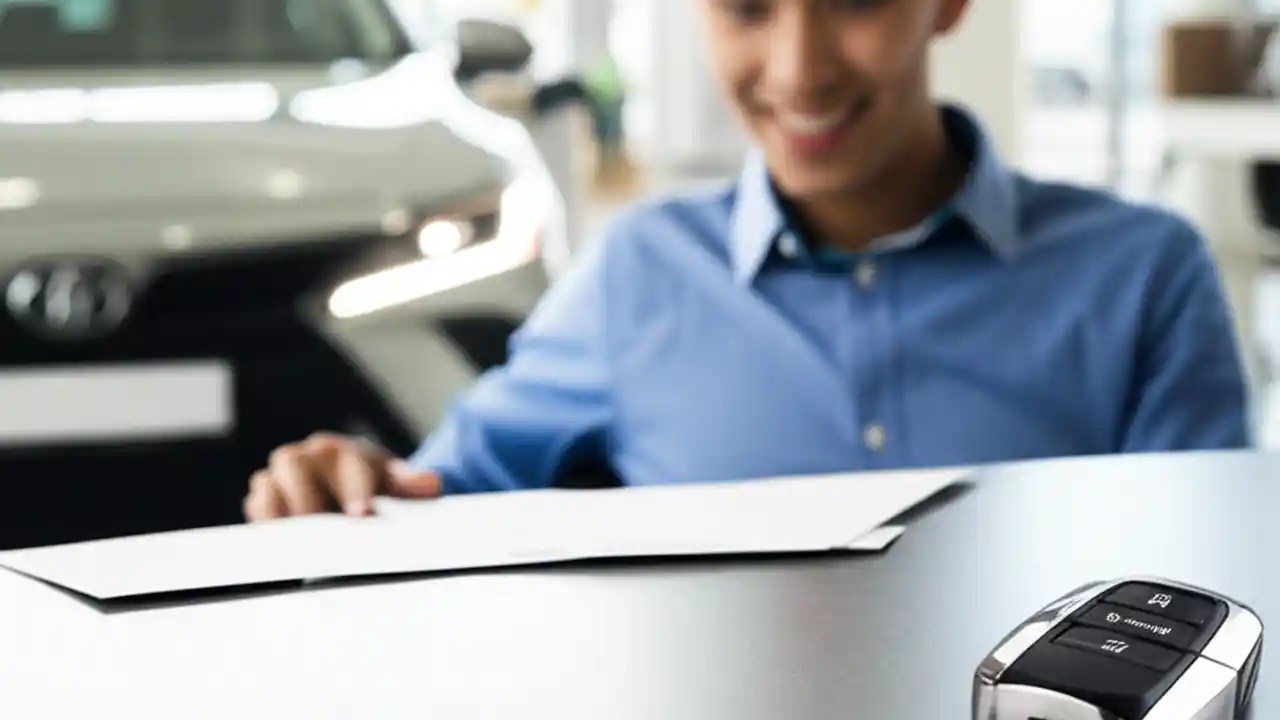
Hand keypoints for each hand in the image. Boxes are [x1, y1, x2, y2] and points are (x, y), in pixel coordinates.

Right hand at [244, 433, 440, 521]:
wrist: (349, 481)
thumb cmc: (371, 480)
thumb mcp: (393, 479)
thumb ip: (408, 483)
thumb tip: (430, 483)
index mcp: (343, 451)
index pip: (348, 467)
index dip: (355, 490)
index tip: (361, 513)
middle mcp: (308, 458)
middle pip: (295, 465)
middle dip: (306, 496)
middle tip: (317, 525)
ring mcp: (281, 475)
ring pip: (268, 483)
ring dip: (277, 509)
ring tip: (290, 539)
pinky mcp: (264, 495)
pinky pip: (255, 504)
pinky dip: (263, 521)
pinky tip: (275, 542)